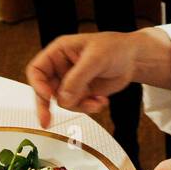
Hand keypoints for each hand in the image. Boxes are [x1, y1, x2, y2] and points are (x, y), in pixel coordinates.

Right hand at [25, 31, 139, 127]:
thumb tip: (63, 98)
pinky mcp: (82, 93)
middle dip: (47, 106)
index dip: (38, 84)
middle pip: (44, 90)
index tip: (47, 96)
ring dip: (79, 106)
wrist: (133, 59)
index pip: (37, 70)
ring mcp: (71, 82)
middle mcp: (61, 68)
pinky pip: (77, 106)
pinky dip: (89, 107)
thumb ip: (77, 78)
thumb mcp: (95, 58)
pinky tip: (101, 101)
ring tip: (96, 101)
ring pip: (62, 102)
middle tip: (46, 121)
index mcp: (58, 52)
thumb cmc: (114, 48)